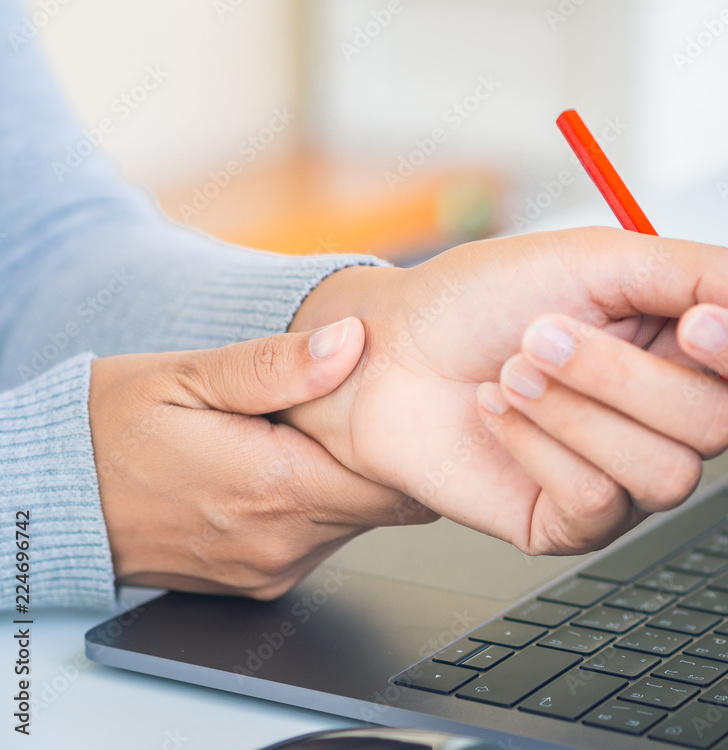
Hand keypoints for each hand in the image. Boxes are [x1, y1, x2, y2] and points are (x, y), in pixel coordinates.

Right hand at [89, 317, 434, 598]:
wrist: (51, 501)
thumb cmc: (111, 429)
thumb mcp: (188, 376)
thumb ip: (276, 366)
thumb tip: (350, 343)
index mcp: (274, 488)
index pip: (397, 483)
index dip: (417, 441)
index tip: (419, 402)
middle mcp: (281, 543)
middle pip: (384, 505)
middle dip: (389, 457)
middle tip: (380, 403)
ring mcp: (270, 570)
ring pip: (356, 524)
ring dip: (352, 480)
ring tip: (325, 430)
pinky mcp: (259, 583)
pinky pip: (320, 542)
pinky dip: (321, 505)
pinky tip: (292, 464)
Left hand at [284, 227, 727, 555]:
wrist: (395, 354)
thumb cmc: (483, 301)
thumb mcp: (594, 259)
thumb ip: (700, 274)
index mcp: (690, 348)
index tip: (698, 326)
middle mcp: (670, 416)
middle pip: (721, 425)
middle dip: (623, 375)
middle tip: (545, 334)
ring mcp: (627, 474)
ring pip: (667, 474)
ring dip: (578, 410)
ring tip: (514, 369)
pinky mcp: (577, 519)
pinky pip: (596, 501)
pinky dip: (537, 446)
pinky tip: (496, 412)